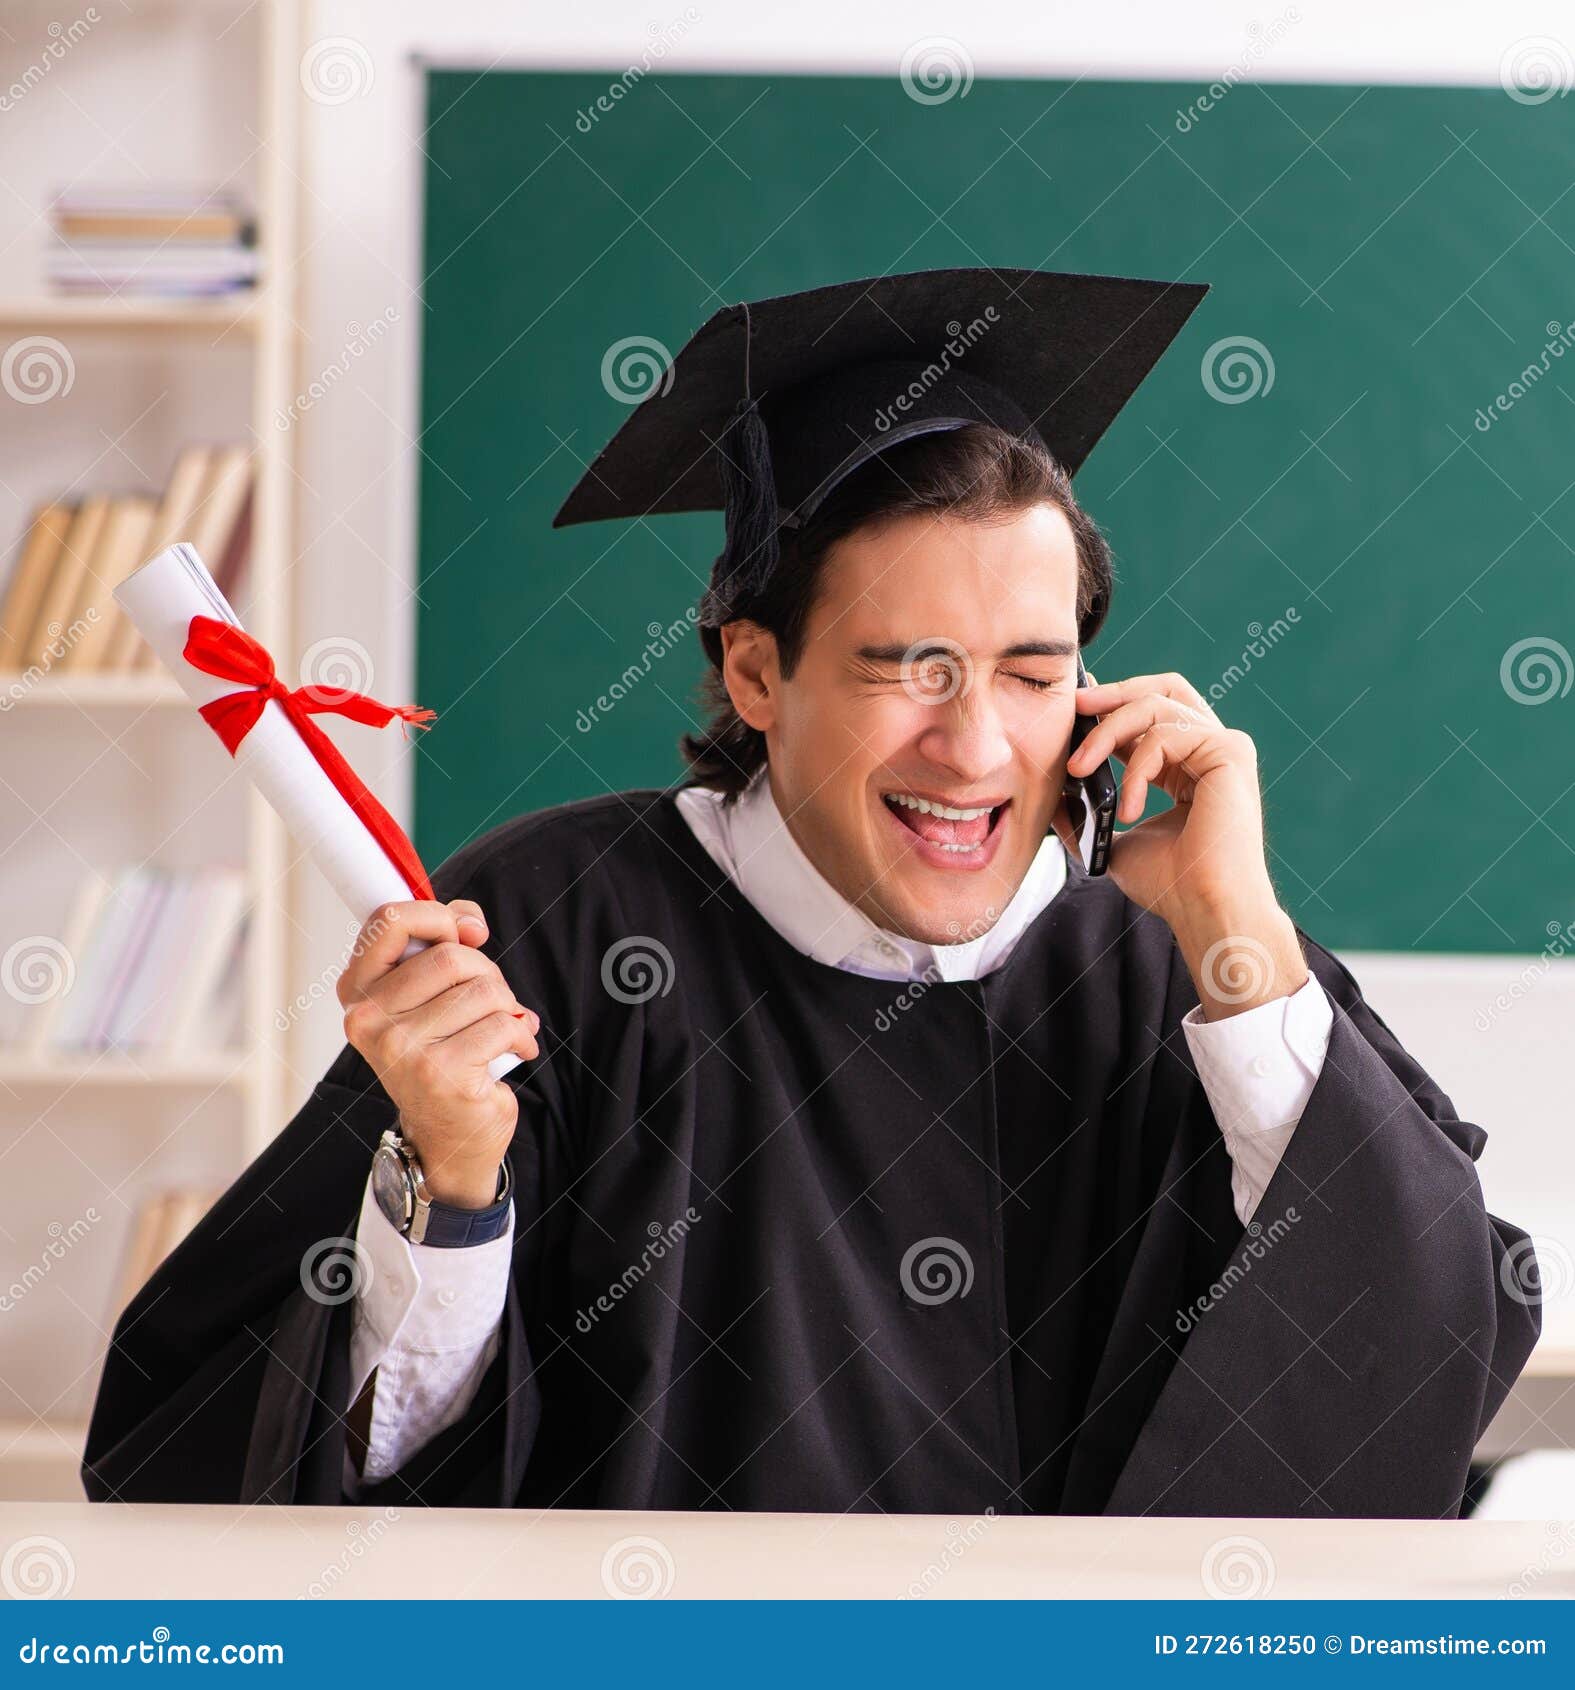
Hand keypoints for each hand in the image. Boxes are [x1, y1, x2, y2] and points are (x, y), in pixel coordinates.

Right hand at [337, 898, 539, 1205]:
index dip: (439, 917)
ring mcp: (401, 1048)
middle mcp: (368, 1020)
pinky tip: (515, 1051)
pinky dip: (521, 1034)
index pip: (389, 919)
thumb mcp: (433, 992)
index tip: (466, 935)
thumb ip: (443, 942)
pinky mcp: (440, 1072)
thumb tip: (471, 924)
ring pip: (484, 989)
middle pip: (451, 955)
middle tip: (489, 1003)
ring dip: (507, 1007)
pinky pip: (504, 1024)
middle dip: (487, 973)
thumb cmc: (442, 1054)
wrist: (448, 1135)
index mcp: (357, 991)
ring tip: (498, 1030)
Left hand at [1059, 669, 1307, 1020]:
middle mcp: (1209, 750)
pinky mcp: (1231, 752)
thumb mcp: (1114, 840)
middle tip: (1076, 706)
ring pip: (1155, 707)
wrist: (1203, 909)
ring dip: (1107, 733)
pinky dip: (1136, 769)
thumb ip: (1088, 811)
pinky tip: (1129, 809)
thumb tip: (1053, 794)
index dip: (1112, 703)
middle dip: (1114, 692)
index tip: (1074, 710)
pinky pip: (1166, 736)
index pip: (1151, 711)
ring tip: (1079, 770)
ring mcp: (1224, 747)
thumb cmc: (1170, 885)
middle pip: (1162, 689)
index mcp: (1186, 765)